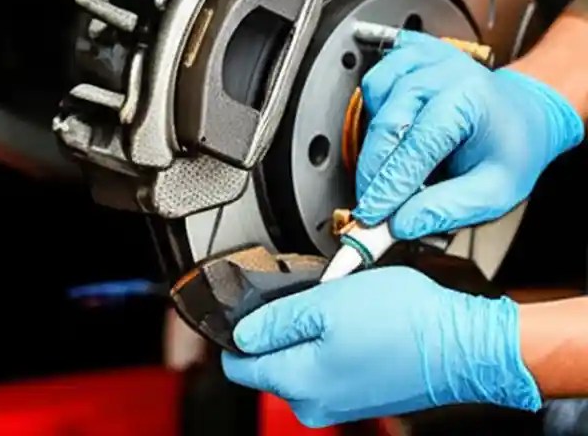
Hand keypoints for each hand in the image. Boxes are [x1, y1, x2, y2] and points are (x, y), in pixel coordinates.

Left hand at [221, 267, 540, 426]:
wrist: (467, 345)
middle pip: (269, 365)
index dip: (237, 334)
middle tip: (307, 300)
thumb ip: (274, 321)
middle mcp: (314, 404)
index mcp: (296, 382)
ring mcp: (340, 405)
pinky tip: (357, 326)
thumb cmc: (406, 322)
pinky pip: (330, 369)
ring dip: (310, 336)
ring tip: (338, 309)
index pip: (237, 366)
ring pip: (301, 365)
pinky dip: (335, 346)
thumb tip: (241, 334)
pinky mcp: (362, 398)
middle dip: (279, 331)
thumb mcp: (325, 303)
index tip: (249, 311)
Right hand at [353, 31, 582, 238]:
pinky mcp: (409, 54)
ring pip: (375, 99)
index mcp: (471, 97)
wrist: (526, 112)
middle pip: (388, 122)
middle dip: (375, 170)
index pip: (417, 145)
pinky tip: (395, 130)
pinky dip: (375, 111)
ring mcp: (424, 58)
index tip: (373, 215)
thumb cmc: (514, 146)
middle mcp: (444, 71)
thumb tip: (402, 223)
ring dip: (376, 137)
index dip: (390, 185)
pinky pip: (374, 83)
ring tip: (397, 161)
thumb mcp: (496, 191)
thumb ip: (448, 208)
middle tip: (373, 204)